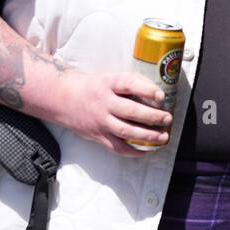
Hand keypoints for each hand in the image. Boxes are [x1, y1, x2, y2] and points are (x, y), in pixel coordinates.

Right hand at [53, 71, 174, 156]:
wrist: (62, 98)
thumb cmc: (92, 87)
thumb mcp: (108, 78)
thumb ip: (129, 83)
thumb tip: (156, 92)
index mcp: (107, 84)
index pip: (128, 84)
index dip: (146, 90)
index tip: (161, 95)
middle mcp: (104, 102)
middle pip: (130, 111)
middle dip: (152, 117)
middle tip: (167, 119)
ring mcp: (100, 121)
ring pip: (126, 131)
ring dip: (147, 136)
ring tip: (163, 137)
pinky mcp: (97, 135)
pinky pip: (116, 147)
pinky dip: (132, 151)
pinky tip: (146, 151)